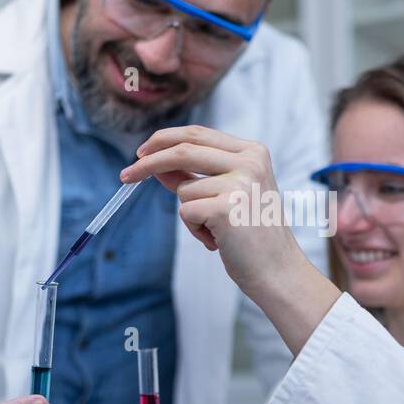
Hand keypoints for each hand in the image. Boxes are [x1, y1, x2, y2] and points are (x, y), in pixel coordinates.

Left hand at [120, 125, 309, 296]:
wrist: (278, 270)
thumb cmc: (253, 234)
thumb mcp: (230, 194)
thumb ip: (196, 175)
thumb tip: (155, 163)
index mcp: (253, 151)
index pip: (197, 134)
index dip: (164, 140)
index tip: (142, 153)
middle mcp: (249, 161)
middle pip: (183, 149)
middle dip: (148, 162)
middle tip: (126, 176)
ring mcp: (239, 182)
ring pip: (183, 188)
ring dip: (190, 214)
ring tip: (217, 231)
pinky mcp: (225, 207)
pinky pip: (186, 212)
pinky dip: (196, 230)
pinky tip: (220, 241)